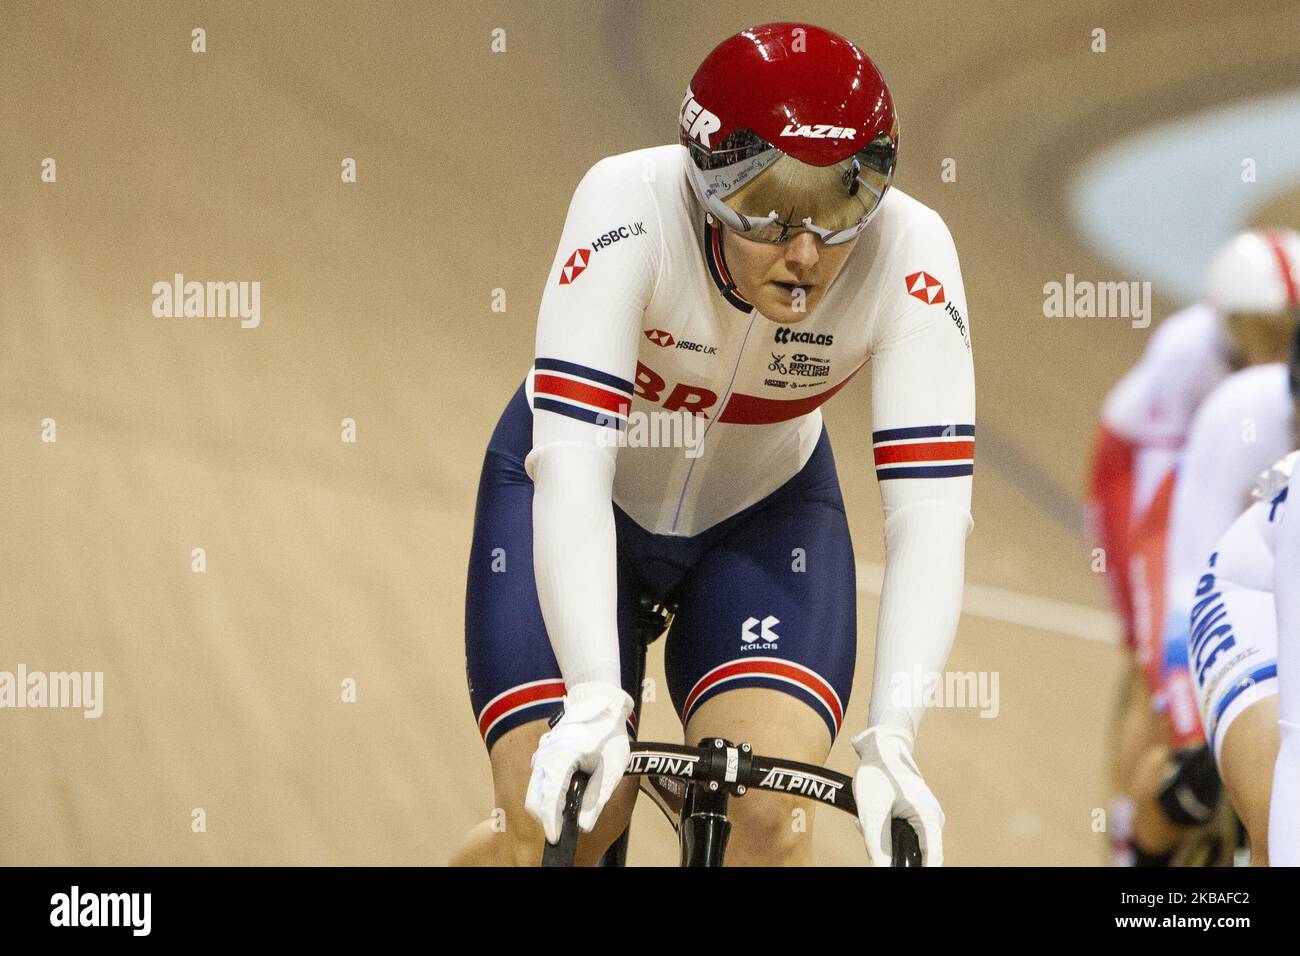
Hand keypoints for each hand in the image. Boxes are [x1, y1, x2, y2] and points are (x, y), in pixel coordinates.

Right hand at [524, 681, 633, 844]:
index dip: (551, 823)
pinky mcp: (543, 754)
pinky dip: (546, 794)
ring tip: (564, 816)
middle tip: (561, 831)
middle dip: (545, 818)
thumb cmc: (608, 735)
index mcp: (563, 758)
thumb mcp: (611, 768)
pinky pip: (539, 780)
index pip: (550, 798)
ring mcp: (541, 753)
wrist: (600, 704)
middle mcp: (546, 756)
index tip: (555, 839)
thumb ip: (597, 798)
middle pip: (535, 798)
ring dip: (545, 806)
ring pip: (535, 790)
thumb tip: (583, 826)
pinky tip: (563, 797)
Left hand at [851, 725, 944, 865]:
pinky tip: (865, 819)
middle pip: (915, 853)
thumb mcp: (873, 811)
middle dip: (890, 852)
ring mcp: (924, 817)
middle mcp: (932, 820)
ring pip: (905, 843)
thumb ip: (877, 844)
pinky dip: (882, 830)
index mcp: (929, 819)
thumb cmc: (878, 773)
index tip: (895, 869)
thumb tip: (880, 869)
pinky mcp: (914, 814)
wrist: (879, 745)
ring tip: (862, 823)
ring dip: (883, 840)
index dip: (915, 869)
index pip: (932, 861)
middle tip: (867, 834)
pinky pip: (900, 832)